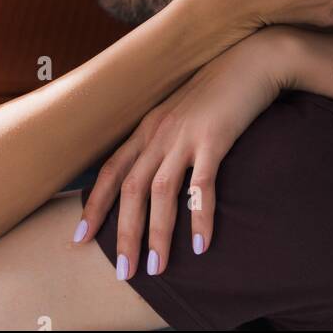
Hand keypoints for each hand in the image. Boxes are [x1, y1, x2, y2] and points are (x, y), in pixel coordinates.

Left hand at [74, 27, 288, 276]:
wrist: (252, 60)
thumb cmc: (219, 88)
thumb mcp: (182, 111)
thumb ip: (166, 137)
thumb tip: (158, 171)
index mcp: (149, 126)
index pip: (111, 170)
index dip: (94, 205)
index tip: (80, 238)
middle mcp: (160, 131)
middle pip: (132, 189)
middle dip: (124, 233)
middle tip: (124, 273)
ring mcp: (186, 134)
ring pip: (161, 192)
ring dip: (157, 233)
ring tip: (157, 268)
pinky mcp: (214, 138)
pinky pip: (202, 184)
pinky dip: (200, 216)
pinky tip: (202, 245)